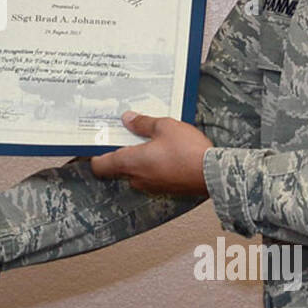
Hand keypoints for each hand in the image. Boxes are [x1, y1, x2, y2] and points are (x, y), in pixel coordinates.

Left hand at [88, 111, 212, 195]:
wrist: (213, 174)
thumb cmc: (187, 150)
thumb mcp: (164, 126)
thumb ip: (143, 123)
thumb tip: (128, 118)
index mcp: (130, 162)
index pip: (99, 165)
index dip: (94, 155)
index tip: (97, 143)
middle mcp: (136, 178)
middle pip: (117, 167)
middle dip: (120, 151)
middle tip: (127, 134)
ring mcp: (150, 186)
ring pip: (135, 171)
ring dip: (138, 158)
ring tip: (150, 140)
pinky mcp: (164, 189)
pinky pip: (150, 176)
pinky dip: (152, 165)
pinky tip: (164, 152)